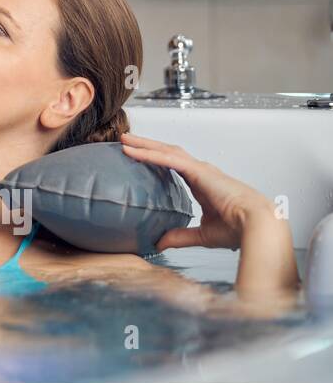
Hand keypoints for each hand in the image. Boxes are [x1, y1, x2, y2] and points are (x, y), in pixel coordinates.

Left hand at [120, 133, 273, 250]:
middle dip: (146, 145)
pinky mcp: (199, 171)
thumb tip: (160, 243)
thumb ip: (179, 237)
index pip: (174, 166)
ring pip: (166, 151)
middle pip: (168, 153)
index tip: (138, 157)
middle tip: (126, 140)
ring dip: (144, 144)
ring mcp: (201, 169)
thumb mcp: (202, 235)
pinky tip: (132, 151)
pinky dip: (149, 154)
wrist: (257, 226)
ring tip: (124, 140)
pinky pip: (168, 159)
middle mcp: (201, 172)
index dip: (156, 160)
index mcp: (203, 184)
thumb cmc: (238, 229)